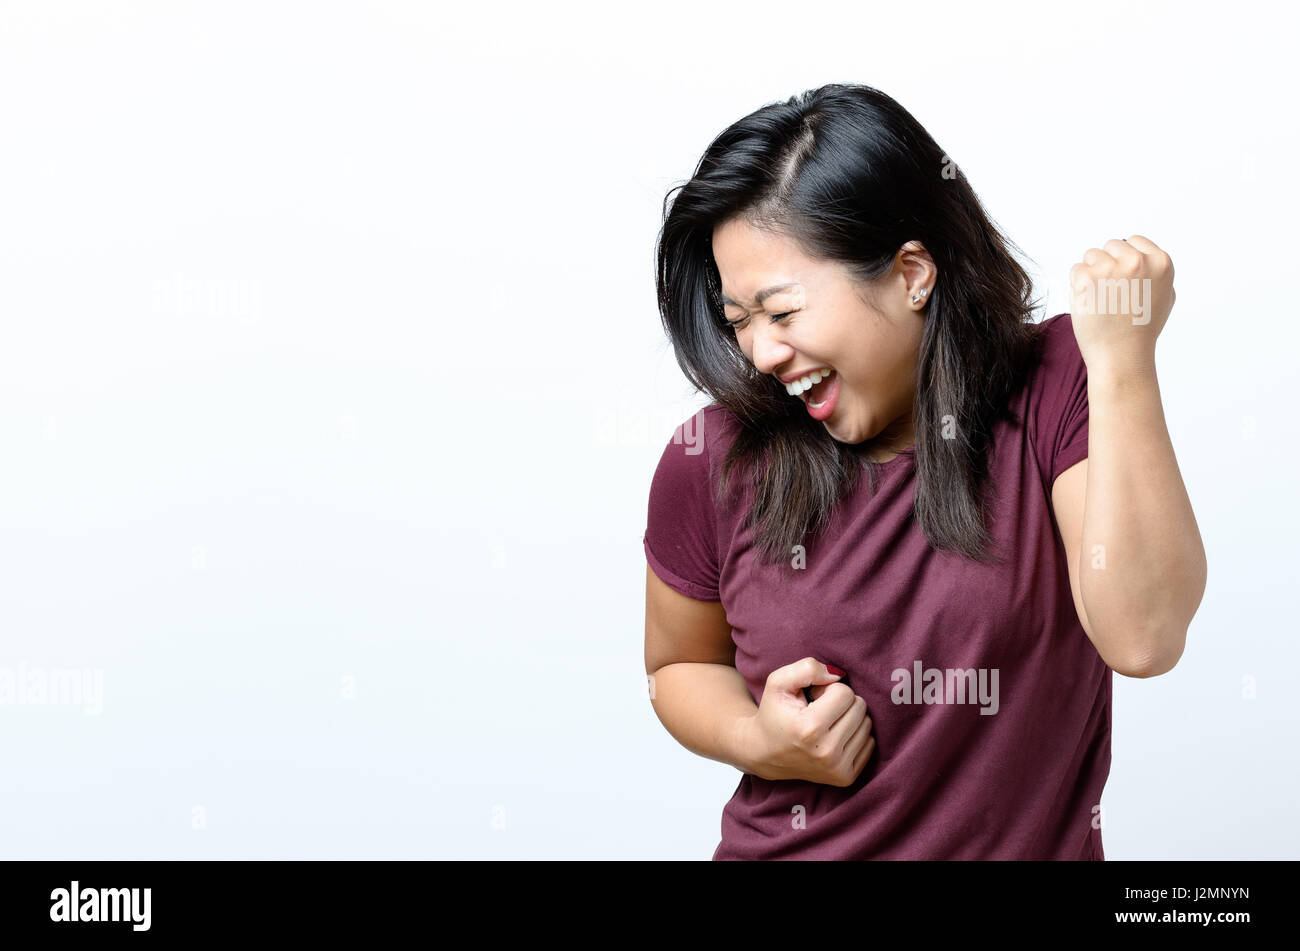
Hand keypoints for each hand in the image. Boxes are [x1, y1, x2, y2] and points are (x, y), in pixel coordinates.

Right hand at [744, 657, 874, 785]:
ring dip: (848, 717)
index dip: (828, 689)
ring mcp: (837, 768)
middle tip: (819, 710)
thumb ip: (807, 668)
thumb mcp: (778, 682)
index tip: (813, 698)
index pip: (845, 693)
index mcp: (810, 728)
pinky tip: (833, 736)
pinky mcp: (846, 777)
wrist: (764, 753)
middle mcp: (826, 752)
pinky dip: (854, 735)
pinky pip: (869, 743)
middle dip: (841, 702)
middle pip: (859, 707)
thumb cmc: (774, 713)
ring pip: (867, 724)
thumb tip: (838, 675)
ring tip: (825, 723)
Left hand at [1067, 234, 1174, 375]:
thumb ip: (1155, 271)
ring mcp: (1111, 269)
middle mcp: (1137, 261)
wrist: (1121, 356)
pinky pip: (1075, 270)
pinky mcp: (1087, 279)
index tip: (1123, 281)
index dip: (1124, 260)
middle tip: (1111, 294)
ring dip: (1091, 274)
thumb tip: (1143, 254)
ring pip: (1090, 256)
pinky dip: (1078, 286)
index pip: (1133, 241)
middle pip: (1110, 246)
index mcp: (1160, 262)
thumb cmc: (1141, 331)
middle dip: (1106, 265)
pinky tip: (1090, 303)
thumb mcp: (1164, 295)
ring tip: (1101, 300)